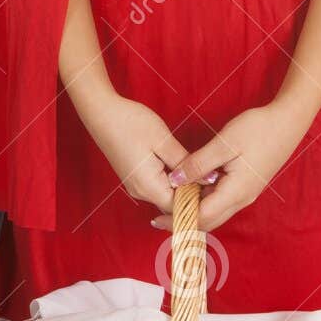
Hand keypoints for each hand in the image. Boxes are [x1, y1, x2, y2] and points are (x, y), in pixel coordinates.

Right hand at [79, 91, 210, 213]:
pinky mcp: (135, 177)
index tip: (218, 188)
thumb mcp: (163, 140)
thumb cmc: (131, 123)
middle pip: (173, 205)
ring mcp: (136, 185)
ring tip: (205, 174)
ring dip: (184, 189)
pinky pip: (159, 188)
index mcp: (148, 186)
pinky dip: (174, 183)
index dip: (200, 201)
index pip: (179, 208)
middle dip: (194, 196)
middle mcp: (140, 192)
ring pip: (166, 196)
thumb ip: (186, 162)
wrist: (101, 112)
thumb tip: (209, 179)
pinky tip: (186, 170)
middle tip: (215, 180)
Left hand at [150, 102, 308, 232]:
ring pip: (215, 212)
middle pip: (208, 221)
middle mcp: (242, 199)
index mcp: (236, 192)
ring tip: (170, 205)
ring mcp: (246, 193)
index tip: (156, 216)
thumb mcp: (224, 144)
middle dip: (183, 221)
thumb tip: (174, 181)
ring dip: (193, 212)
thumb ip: (198, 164)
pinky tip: (190, 191)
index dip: (178, 218)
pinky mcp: (246, 185)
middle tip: (157, 218)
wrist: (287, 122)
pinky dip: (204, 202)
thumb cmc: (257, 130)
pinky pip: (222, 202)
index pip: (202, 216)